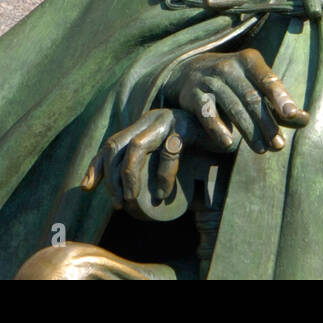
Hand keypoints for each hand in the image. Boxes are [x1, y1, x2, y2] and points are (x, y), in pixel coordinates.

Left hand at [81, 108, 196, 210]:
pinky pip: (169, 152)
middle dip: (111, 176)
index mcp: (144, 125)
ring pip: (136, 147)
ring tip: (134, 200)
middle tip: (119, 203)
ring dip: (130, 177)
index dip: (96, 164)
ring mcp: (169, 120)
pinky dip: (163, 176)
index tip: (87, 188)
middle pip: (117, 144)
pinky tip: (164, 193)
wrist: (234, 137)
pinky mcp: (187, 127)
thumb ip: (151, 171)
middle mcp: (152, 119)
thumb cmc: (202, 154)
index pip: (112, 142)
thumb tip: (127, 199)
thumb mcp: (169, 162)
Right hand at [164, 47, 308, 154]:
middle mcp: (228, 66)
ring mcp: (209, 79)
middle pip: (251, 97)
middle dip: (266, 123)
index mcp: (248, 60)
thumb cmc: (233, 81)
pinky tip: (228, 143)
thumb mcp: (255, 84)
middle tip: (279, 145)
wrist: (189, 71)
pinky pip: (207, 113)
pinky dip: (217, 128)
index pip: (267, 79)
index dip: (280, 97)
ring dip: (248, 130)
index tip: (292, 115)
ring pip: (232, 107)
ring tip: (261, 149)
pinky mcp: (193, 95)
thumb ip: (277, 103)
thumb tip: (304, 120)